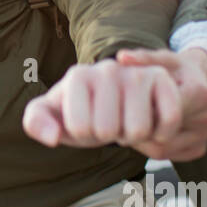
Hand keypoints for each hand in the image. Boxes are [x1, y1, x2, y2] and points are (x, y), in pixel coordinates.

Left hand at [22, 59, 182, 149]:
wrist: (110, 99)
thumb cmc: (77, 110)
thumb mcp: (49, 115)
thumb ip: (36, 123)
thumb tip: (53, 137)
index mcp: (77, 76)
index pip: (80, 128)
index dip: (83, 134)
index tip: (83, 120)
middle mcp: (107, 68)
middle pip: (109, 131)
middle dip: (107, 136)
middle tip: (107, 122)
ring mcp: (137, 73)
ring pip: (138, 130)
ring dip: (132, 137)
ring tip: (125, 121)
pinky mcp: (163, 80)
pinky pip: (169, 120)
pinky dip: (161, 133)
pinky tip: (151, 124)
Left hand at [113, 48, 206, 160]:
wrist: (201, 82)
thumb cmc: (178, 69)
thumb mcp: (164, 58)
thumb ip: (144, 57)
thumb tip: (121, 57)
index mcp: (198, 94)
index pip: (162, 112)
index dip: (138, 110)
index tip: (123, 103)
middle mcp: (206, 118)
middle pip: (160, 134)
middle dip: (137, 126)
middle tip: (121, 116)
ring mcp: (203, 136)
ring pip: (161, 150)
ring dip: (140, 139)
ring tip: (131, 122)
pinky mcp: (198, 149)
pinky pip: (167, 155)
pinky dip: (151, 145)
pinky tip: (146, 130)